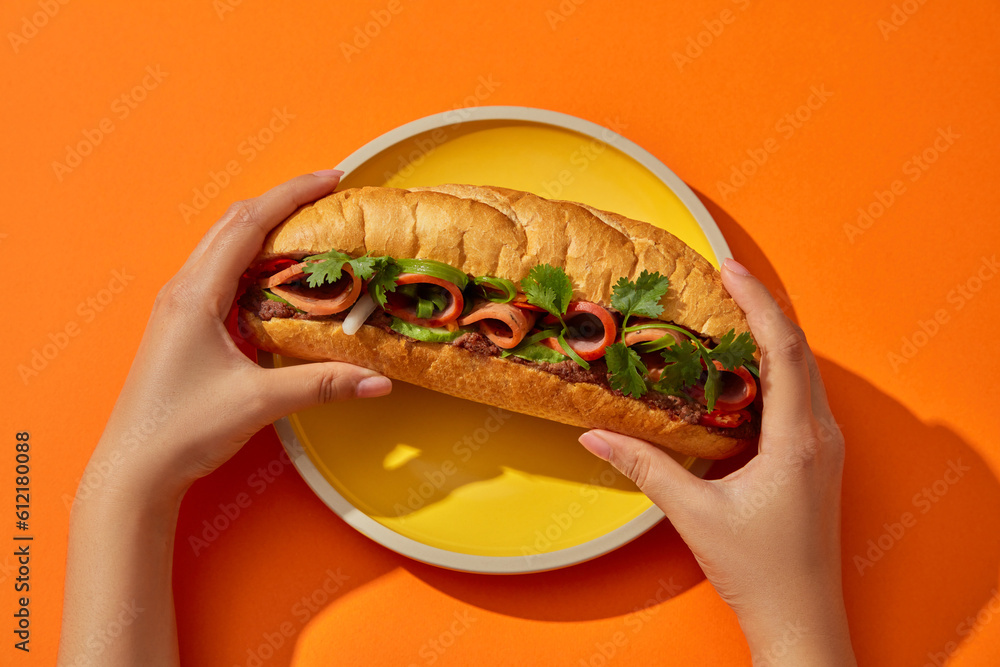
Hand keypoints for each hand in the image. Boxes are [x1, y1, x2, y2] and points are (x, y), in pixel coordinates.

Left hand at [90, 170, 392, 502]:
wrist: (134, 469)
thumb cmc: (183, 430)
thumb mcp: (259, 402)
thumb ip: (323, 385)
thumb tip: (380, 380)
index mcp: (195, 294)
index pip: (248, 224)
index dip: (292, 194)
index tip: (332, 177)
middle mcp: (183, 291)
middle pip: (235, 225)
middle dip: (283, 203)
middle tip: (329, 197)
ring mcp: (179, 307)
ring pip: (226, 248)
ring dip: (267, 231)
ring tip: (311, 230)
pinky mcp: (183, 326)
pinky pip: (222, 275)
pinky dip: (255, 262)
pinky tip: (280, 278)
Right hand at [579, 259, 855, 665]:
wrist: (800, 615)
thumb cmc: (758, 569)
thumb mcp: (694, 514)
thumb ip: (644, 467)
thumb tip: (593, 436)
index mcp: (798, 440)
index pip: (784, 349)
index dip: (759, 302)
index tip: (729, 269)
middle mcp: (820, 435)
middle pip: (799, 349)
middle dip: (763, 307)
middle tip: (724, 277)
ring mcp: (823, 446)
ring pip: (803, 370)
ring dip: (770, 335)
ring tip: (730, 310)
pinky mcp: (816, 458)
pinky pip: (799, 394)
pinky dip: (773, 367)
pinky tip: (741, 367)